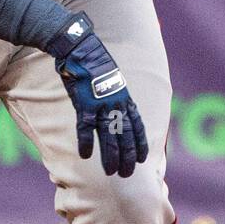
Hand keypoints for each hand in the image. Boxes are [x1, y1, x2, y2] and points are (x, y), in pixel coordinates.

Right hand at [50, 13, 147, 176]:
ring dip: (111, 155)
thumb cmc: (95, 63)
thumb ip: (116, 96)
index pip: (137, 125)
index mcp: (125, 97)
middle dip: (128, 155)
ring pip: (109, 135)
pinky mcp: (85, 103)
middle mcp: (117, 103)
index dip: (140, 143)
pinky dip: (86, 141)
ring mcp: (101, 103)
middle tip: (127, 174)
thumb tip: (117, 107)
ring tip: (111, 172)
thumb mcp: (113, 79)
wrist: (81, 48)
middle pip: (125, 135)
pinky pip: (86, 127)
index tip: (142, 159)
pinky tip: (86, 156)